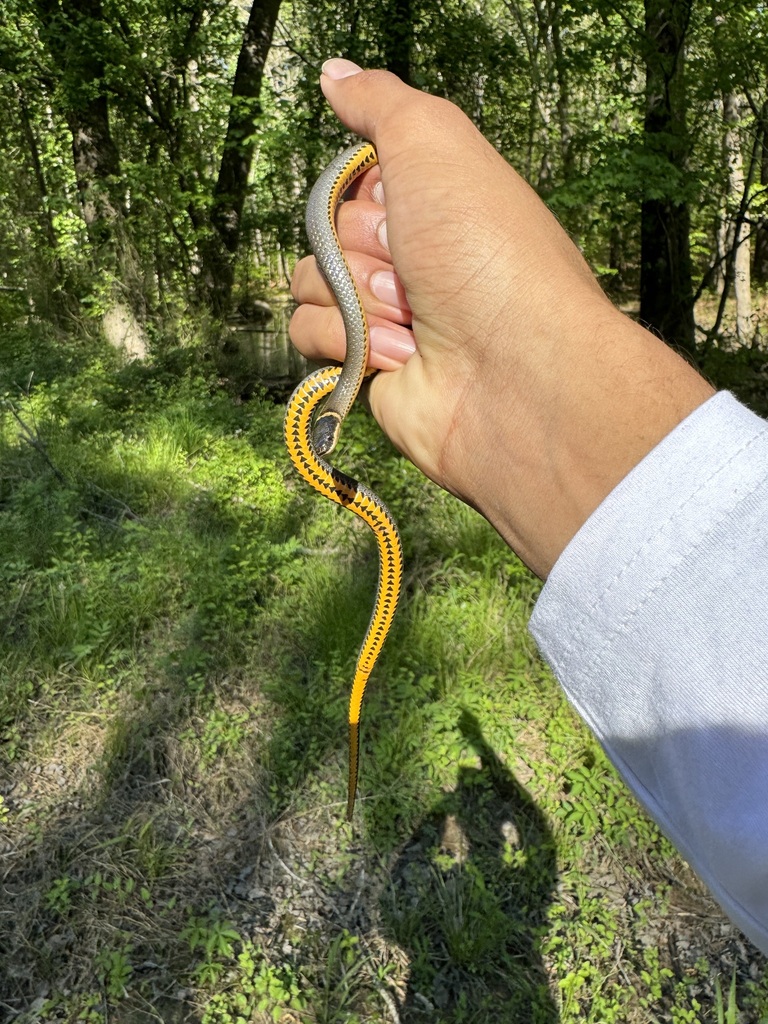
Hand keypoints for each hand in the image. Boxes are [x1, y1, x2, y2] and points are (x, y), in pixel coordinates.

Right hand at [290, 59, 713, 577]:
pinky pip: (308, 333)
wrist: (512, 370)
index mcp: (435, 204)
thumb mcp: (436, 142)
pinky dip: (349, 339)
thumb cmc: (489, 252)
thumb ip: (379, 102)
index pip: (356, 181)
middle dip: (362, 246)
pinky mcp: (366, 366)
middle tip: (412, 266)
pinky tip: (403, 352)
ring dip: (355, 294)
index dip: (368, 193)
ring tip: (413, 314)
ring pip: (309, 281)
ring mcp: (388, 316)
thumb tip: (334, 73)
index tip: (403, 207)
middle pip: (327, 231)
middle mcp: (413, 259)